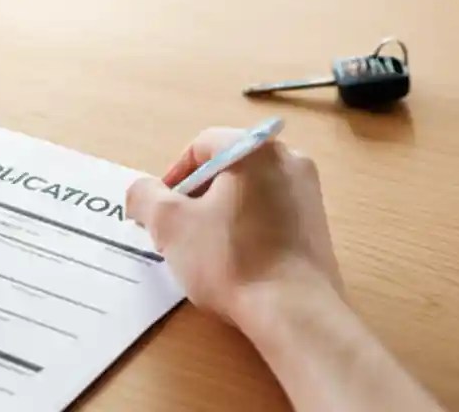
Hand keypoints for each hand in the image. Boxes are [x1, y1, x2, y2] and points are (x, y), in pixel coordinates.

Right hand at [126, 128, 341, 325]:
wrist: (294, 312)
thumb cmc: (231, 260)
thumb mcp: (170, 225)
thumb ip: (145, 197)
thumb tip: (141, 192)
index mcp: (255, 149)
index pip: (201, 146)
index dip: (173, 176)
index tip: (161, 211)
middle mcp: (290, 160)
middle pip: (227, 168)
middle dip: (197, 196)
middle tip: (179, 231)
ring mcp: (309, 193)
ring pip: (249, 192)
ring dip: (221, 213)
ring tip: (205, 250)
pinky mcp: (317, 225)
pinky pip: (271, 214)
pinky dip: (248, 228)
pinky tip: (236, 260)